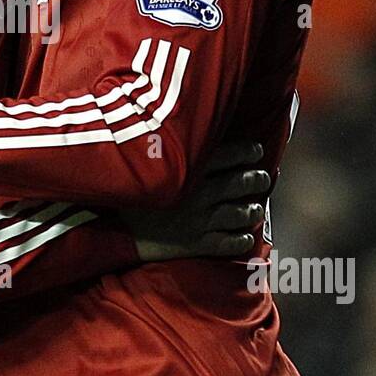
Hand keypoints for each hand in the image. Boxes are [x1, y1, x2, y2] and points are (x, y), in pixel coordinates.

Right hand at [121, 141, 270, 260]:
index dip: (248, 151)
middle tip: (263, 176)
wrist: (113, 230)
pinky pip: (229, 244)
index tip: (256, 149)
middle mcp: (199, 194)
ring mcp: (200, 221)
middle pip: (240, 182)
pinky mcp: (196, 245)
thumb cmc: (128, 192)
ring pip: (240, 213)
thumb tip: (191, 130)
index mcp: (188, 170)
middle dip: (257, 178)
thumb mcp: (147, 162)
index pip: (229, 155)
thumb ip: (171, 148)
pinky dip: (241, 240)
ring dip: (252, 209)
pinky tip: (246, 237)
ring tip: (255, 207)